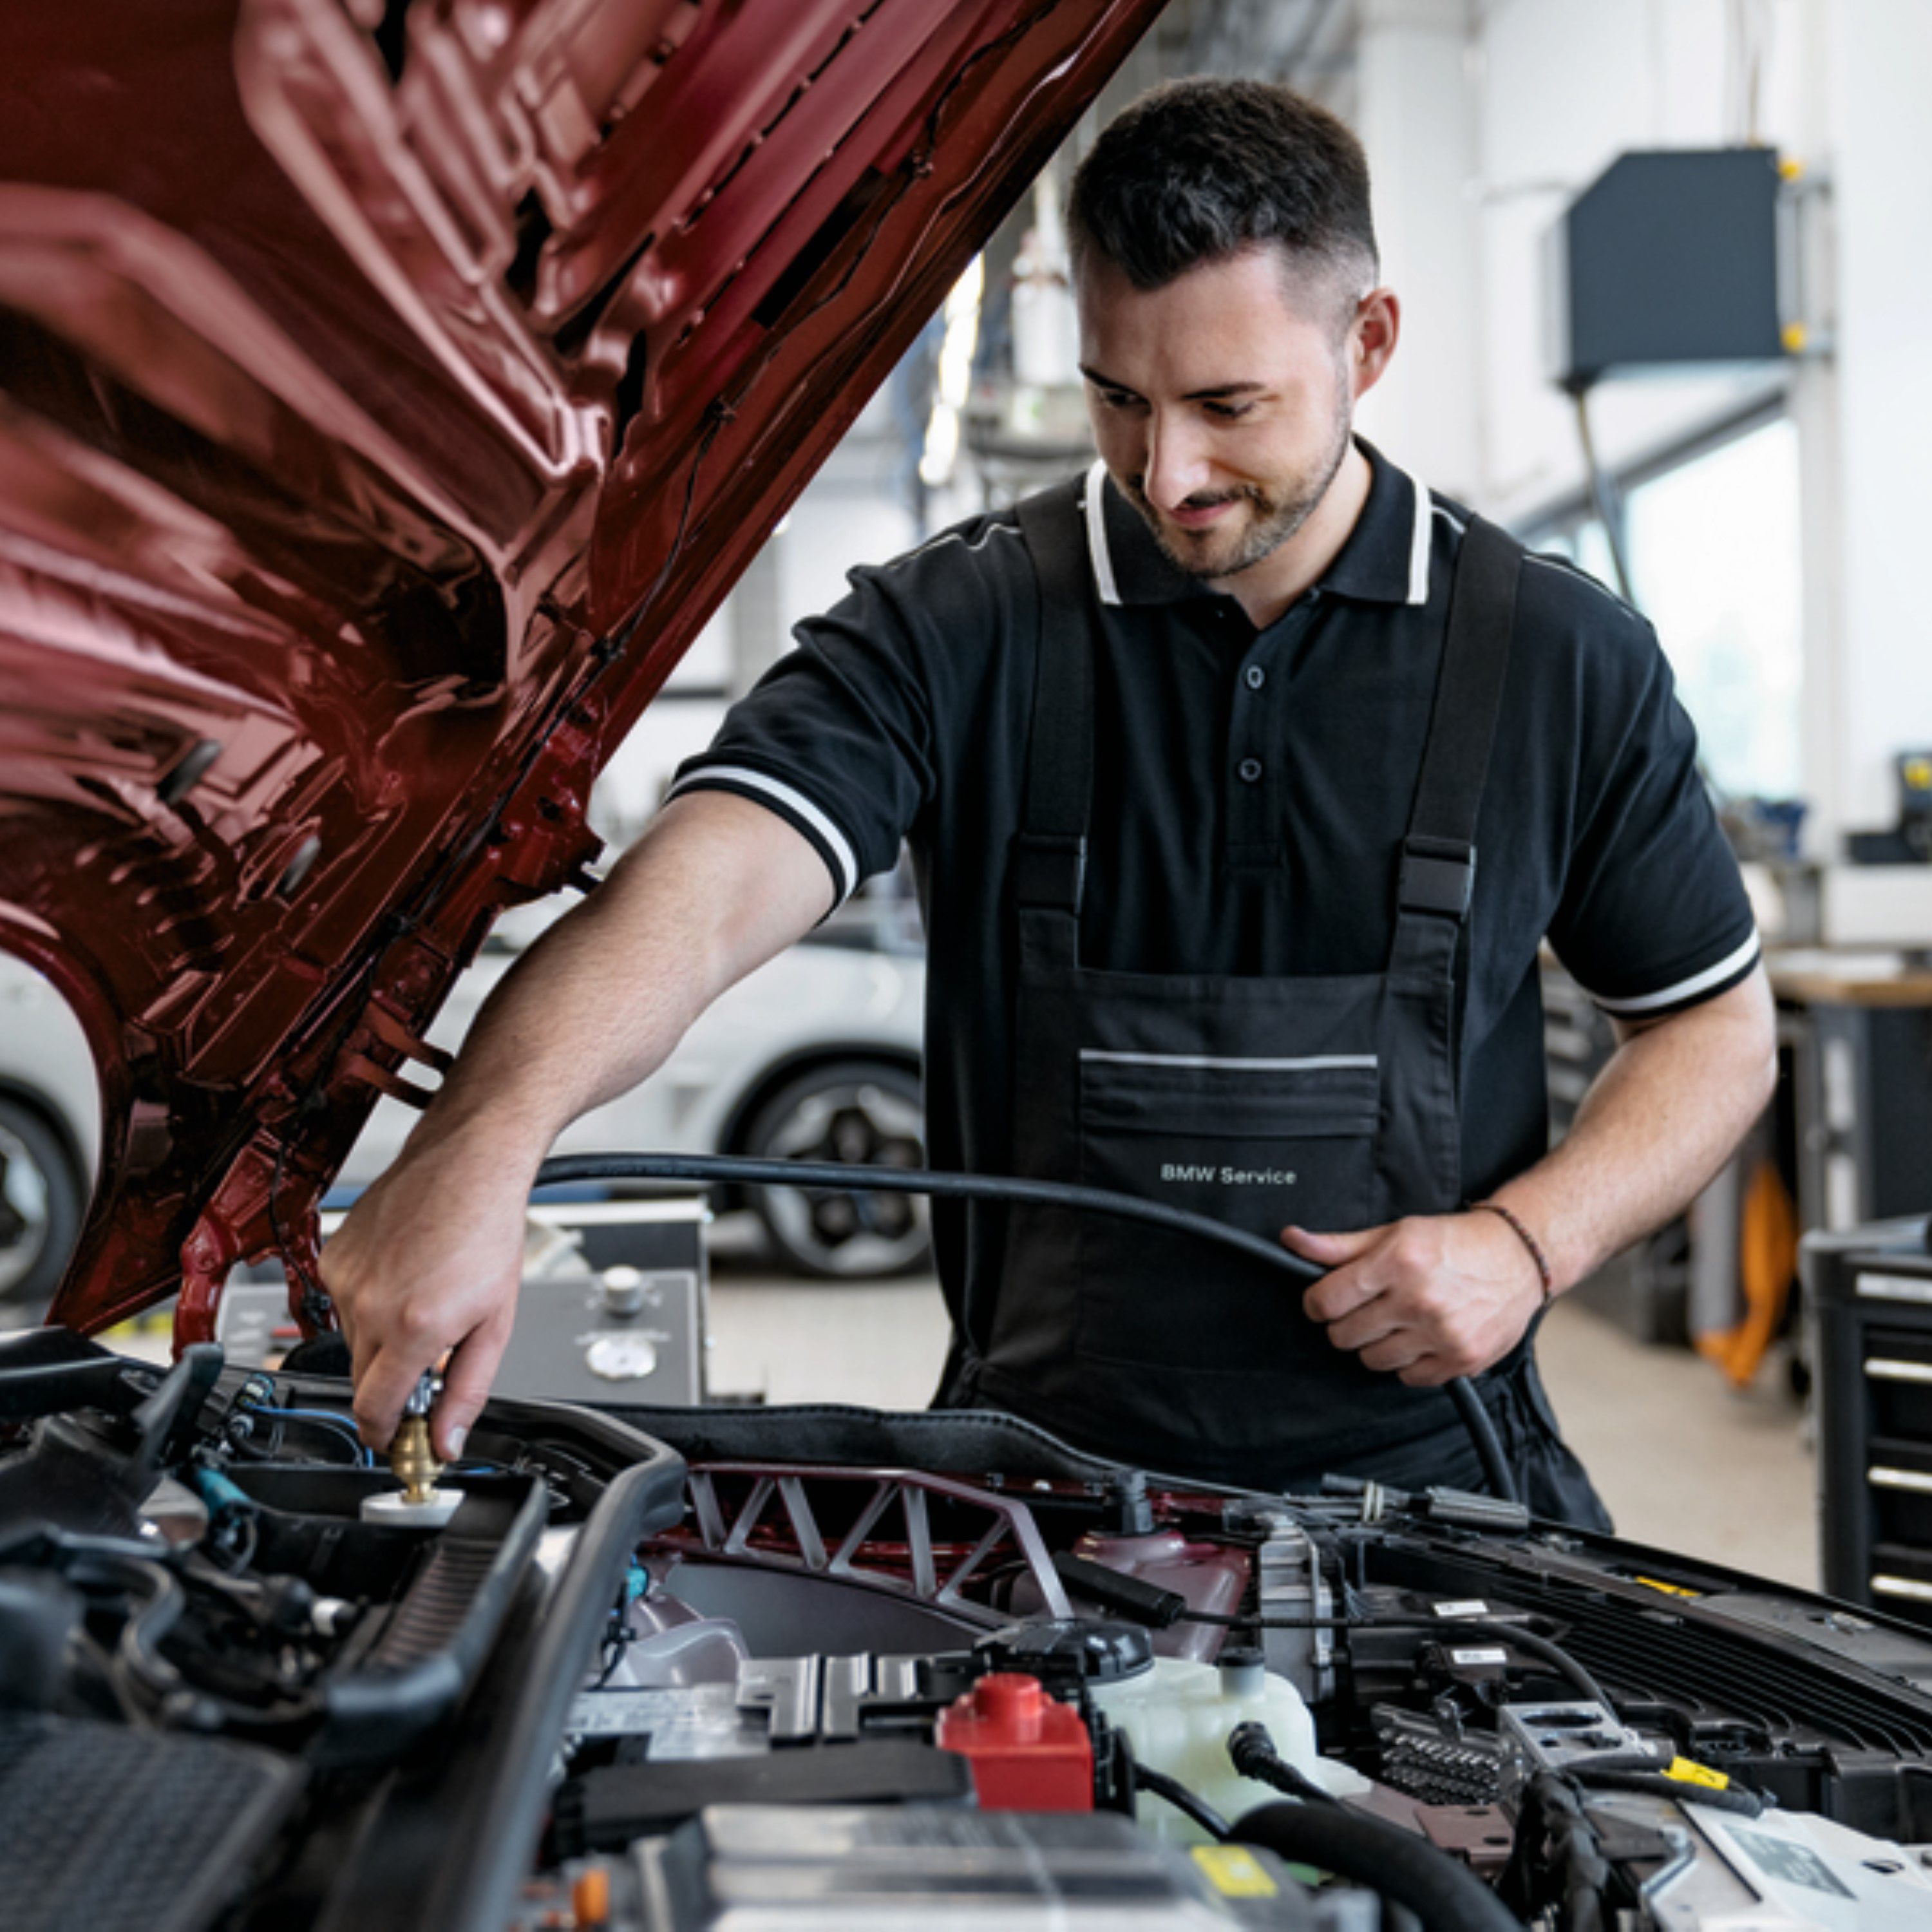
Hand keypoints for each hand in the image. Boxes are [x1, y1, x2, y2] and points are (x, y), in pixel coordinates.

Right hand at [317, 1133, 533, 1457]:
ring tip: (424, 1303)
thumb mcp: (496, 1323)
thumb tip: (447, 1441)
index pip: (375, 1411)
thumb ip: (467, 1391)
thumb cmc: (488, 1231)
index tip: (398, 1442)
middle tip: (426, 1371)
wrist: (467, 1165)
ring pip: (353, 1342)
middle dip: (391, 1387)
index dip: (386, 1436)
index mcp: (412, 1329)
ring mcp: (345, 1279)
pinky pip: (342, 1303)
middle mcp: (369, 1306)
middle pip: (362, 1381)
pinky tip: (403, 1279)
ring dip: (382, 1341)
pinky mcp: (333, 1257)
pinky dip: (369, 1304)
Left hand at [1283, 1210, 1545, 1384]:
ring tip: (1395, 1321)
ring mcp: (1442, 1334)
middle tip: (1366, 1308)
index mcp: (1397, 1263)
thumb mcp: (1393, 1233)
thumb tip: (1291, 1241)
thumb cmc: (1453, 1243)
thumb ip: (1339, 1245)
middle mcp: (1419, 1300)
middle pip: (1345, 1335)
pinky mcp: (1462, 1360)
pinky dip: (1408, 1363)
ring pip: (1373, 1360)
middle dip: (1347, 1323)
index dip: (1317, 1303)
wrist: (1518, 1257)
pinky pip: (1409, 1378)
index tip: (1325, 1301)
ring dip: (1376, 1344)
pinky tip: (1420, 1338)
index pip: (1327, 1301)